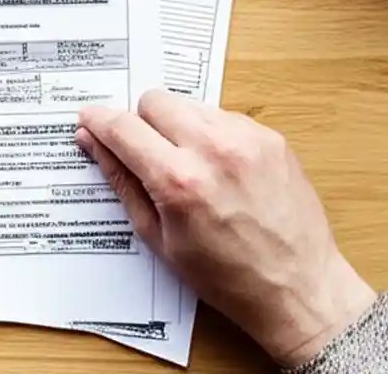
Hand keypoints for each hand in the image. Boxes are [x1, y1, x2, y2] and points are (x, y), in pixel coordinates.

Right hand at [77, 89, 374, 366]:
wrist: (298, 287)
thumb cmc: (225, 277)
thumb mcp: (159, 239)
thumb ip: (123, 183)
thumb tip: (93, 143)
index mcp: (178, 181)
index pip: (123, 128)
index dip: (99, 120)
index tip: (89, 119)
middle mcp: (213, 149)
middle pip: (154, 100)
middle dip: (140, 122)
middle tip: (144, 153)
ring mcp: (247, 138)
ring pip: (189, 104)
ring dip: (176, 124)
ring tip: (186, 165)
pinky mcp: (271, 137)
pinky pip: (224, 117)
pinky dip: (210, 134)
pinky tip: (218, 168)